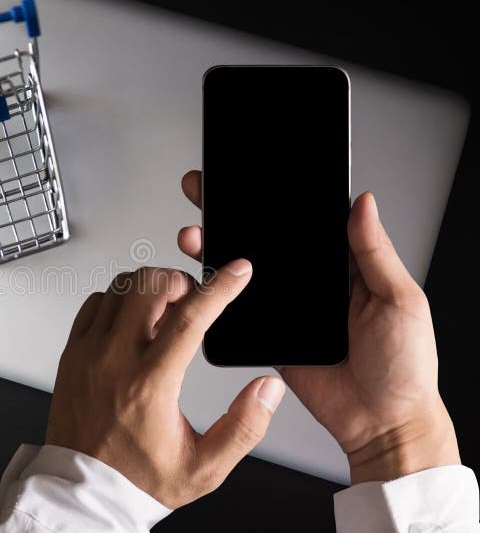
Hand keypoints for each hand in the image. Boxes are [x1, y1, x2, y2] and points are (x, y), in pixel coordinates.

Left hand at [46, 265, 286, 508]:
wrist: (85, 491)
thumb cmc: (139, 478)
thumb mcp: (204, 467)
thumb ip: (244, 428)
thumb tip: (267, 388)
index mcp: (150, 385)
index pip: (190, 318)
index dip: (220, 288)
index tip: (238, 272)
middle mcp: (114, 361)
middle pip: (148, 285)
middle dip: (179, 280)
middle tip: (192, 300)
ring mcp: (88, 353)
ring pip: (120, 288)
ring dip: (148, 289)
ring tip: (164, 314)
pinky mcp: (72, 354)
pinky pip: (95, 303)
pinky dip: (118, 300)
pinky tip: (132, 321)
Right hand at [178, 170, 460, 483]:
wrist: (381, 422)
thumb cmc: (404, 366)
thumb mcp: (400, 299)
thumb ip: (375, 252)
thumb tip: (363, 203)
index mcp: (342, 265)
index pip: (302, 222)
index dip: (274, 198)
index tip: (249, 176)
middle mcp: (309, 283)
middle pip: (264, 240)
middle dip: (231, 214)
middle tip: (206, 191)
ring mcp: (286, 309)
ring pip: (244, 273)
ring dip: (216, 251)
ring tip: (194, 235)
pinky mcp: (268, 336)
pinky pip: (237, 313)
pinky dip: (215, 297)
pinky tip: (199, 281)